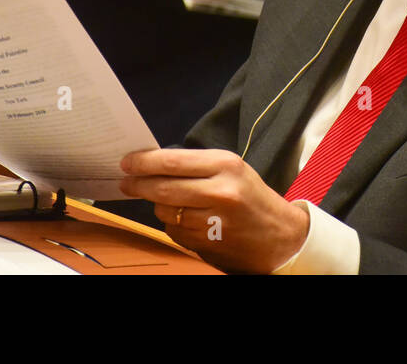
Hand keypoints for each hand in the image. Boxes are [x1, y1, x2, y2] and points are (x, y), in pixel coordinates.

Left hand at [120, 148, 309, 273]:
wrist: (280, 237)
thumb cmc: (253, 198)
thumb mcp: (233, 169)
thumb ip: (198, 165)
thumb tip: (154, 164)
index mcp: (227, 166)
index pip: (173, 162)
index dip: (144, 162)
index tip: (127, 162)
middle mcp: (220, 192)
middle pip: (163, 188)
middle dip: (138, 184)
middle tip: (125, 182)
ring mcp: (212, 222)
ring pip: (165, 211)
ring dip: (157, 205)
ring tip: (165, 200)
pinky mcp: (207, 244)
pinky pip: (174, 231)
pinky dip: (172, 223)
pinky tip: (185, 219)